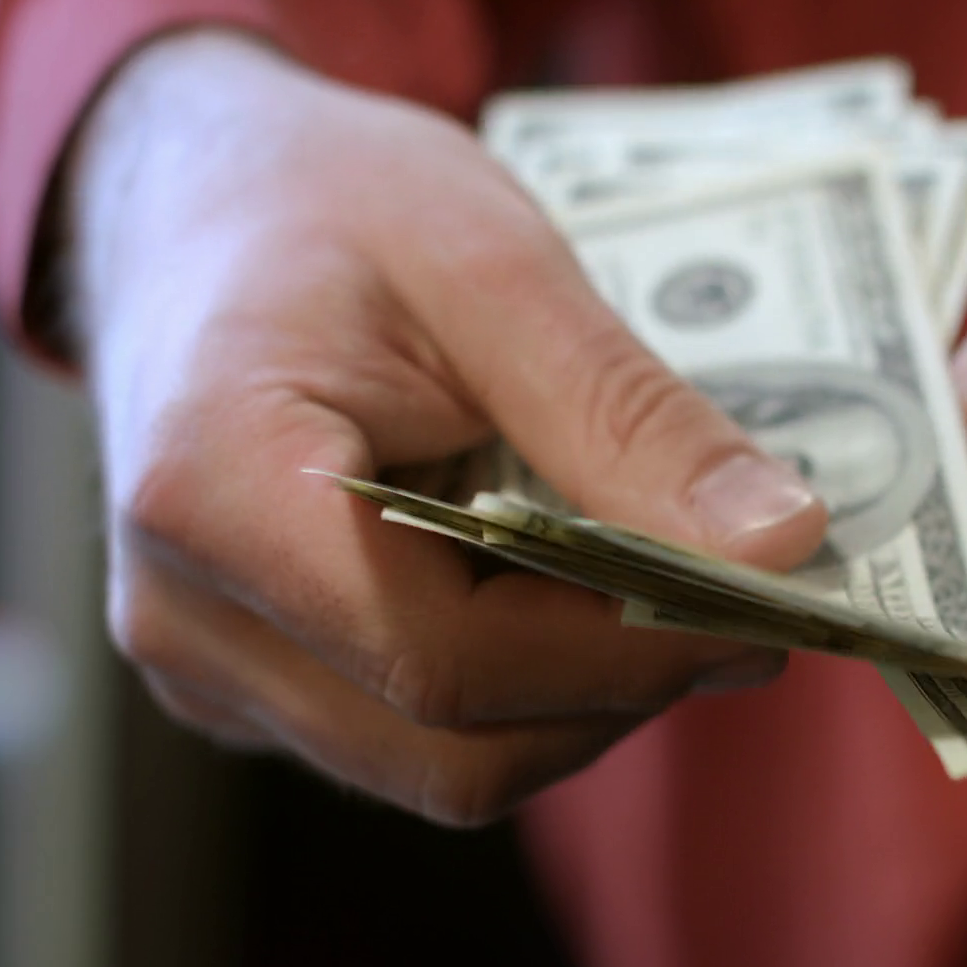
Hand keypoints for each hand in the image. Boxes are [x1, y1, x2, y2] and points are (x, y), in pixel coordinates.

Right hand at [65, 30, 825, 824]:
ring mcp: (211, 665)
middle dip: (625, 684)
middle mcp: (189, 616)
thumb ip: (626, 414)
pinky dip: (528, 687)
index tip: (768, 595)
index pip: (445, 662)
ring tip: (680, 590)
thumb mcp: (492, 264)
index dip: (626, 652)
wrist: (193, 201)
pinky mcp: (253, 679)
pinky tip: (585, 594)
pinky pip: (414, 734)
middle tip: (755, 600)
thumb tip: (777, 544)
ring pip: (442, 765)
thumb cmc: (324, 207)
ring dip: (586, 697)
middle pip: (451, 745)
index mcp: (216, 496)